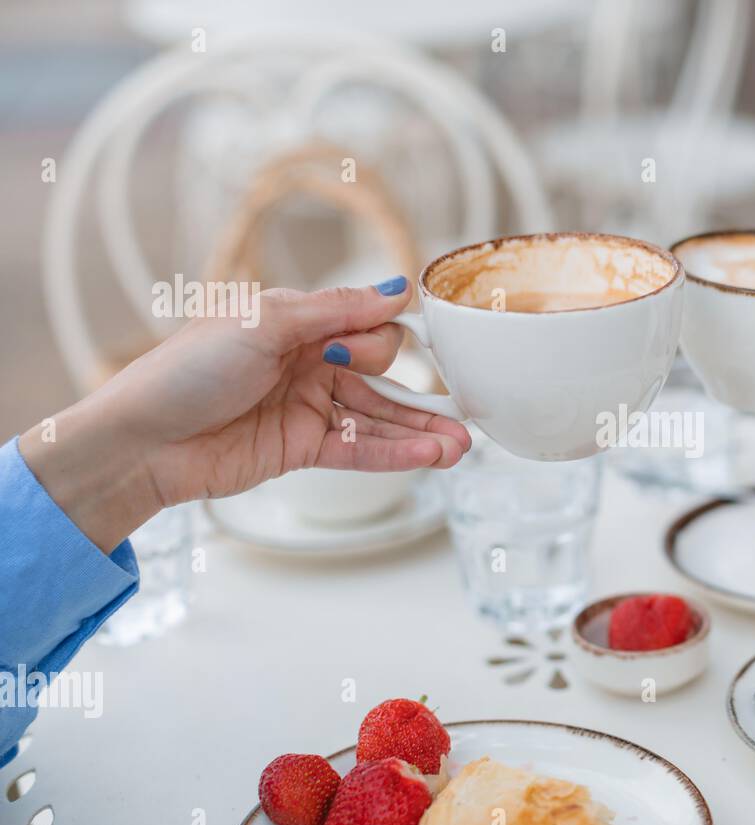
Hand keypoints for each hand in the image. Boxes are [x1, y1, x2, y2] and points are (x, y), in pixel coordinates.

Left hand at [20, 278, 469, 551]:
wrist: (143, 440)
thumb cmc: (187, 370)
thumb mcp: (264, 323)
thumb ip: (337, 310)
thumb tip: (399, 289)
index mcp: (297, 321)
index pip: (365, 322)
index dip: (379, 335)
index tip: (389, 346)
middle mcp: (309, 361)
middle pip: (383, 371)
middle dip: (418, 390)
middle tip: (453, 407)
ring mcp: (309, 406)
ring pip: (380, 416)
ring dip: (421, 431)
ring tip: (462, 446)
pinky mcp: (304, 448)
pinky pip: (361, 448)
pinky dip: (396, 452)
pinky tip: (432, 457)